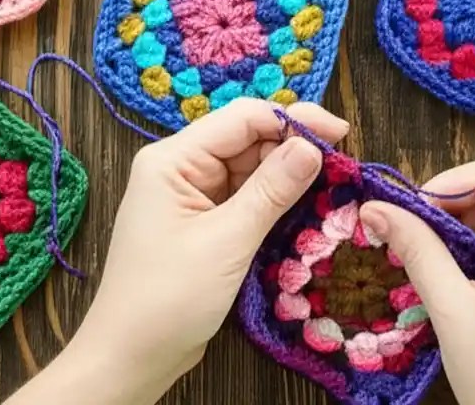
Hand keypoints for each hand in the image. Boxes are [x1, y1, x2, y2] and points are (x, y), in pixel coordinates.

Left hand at [6, 99, 348, 404]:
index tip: (341, 135)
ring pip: (250, 170)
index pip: (241, 118)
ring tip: (332, 186)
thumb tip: (312, 146)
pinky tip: (304, 209)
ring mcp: (190, 197)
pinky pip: (244, 198)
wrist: (131, 357)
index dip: (293, 120)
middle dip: (293, 148)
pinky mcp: (202, 224)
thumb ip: (272, 190)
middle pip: (247, 140)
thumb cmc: (168, 298)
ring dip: (287, 177)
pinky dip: (274, 202)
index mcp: (172, 159)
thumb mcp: (227, 241)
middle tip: (343, 167)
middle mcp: (179, 168)